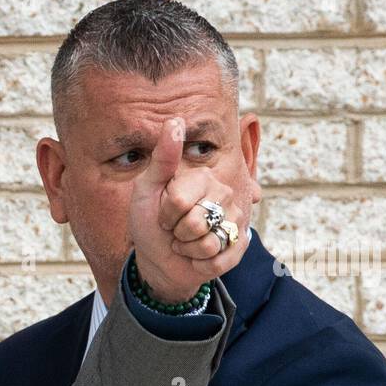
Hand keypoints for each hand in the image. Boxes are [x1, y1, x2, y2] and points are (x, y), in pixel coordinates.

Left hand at [127, 117, 248, 303]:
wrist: (158, 259)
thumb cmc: (149, 223)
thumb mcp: (146, 190)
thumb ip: (162, 159)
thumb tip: (174, 121)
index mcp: (202, 177)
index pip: (180, 201)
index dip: (165, 215)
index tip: (163, 214)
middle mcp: (224, 194)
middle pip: (196, 223)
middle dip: (177, 234)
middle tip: (175, 231)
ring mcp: (236, 220)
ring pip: (209, 243)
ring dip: (189, 250)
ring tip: (187, 243)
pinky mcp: (240, 246)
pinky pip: (220, 260)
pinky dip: (201, 264)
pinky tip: (197, 258)